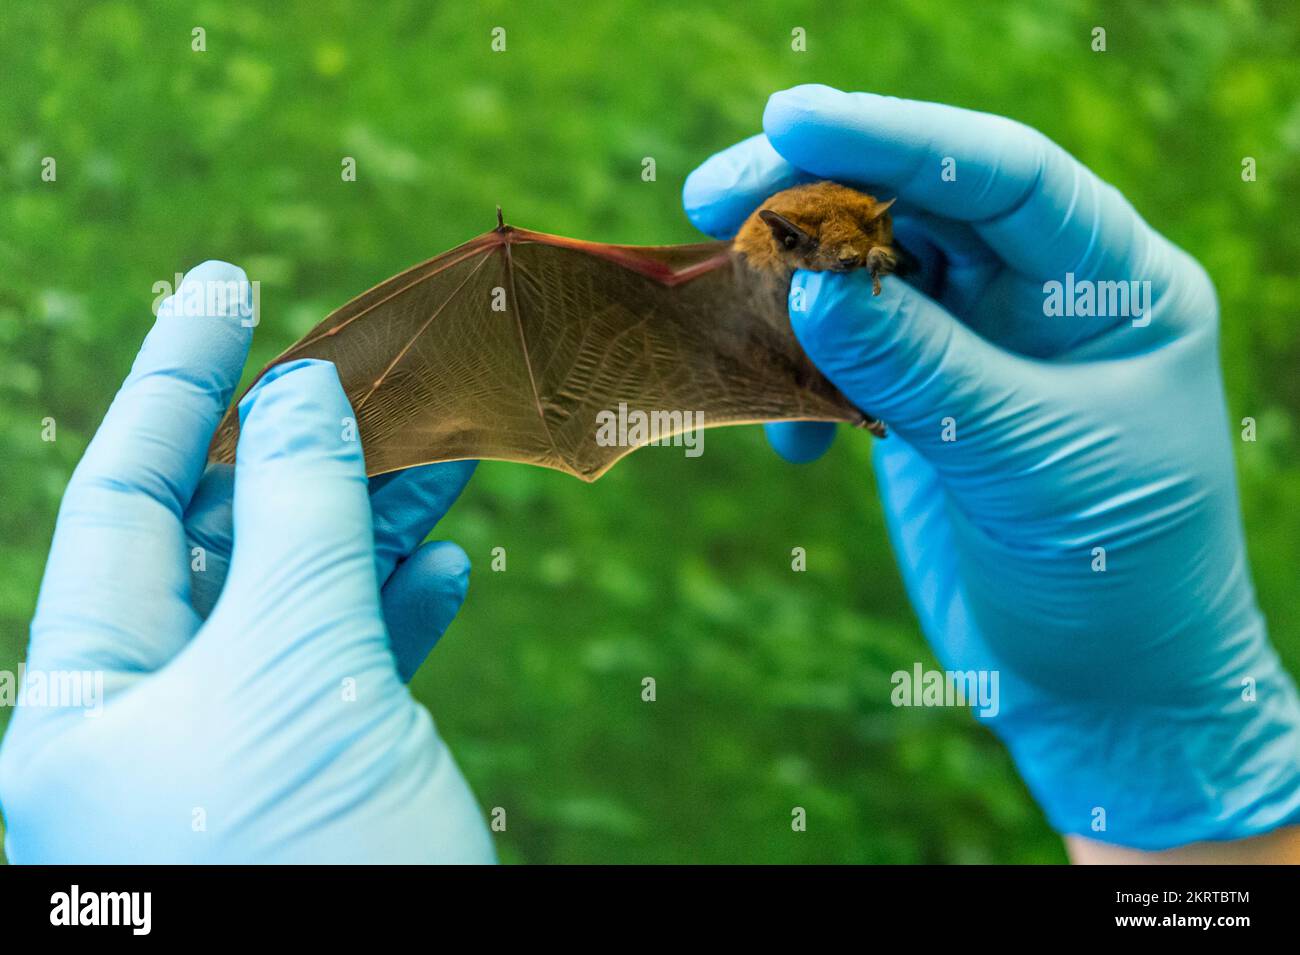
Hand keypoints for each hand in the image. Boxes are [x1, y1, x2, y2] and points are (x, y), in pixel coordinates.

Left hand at [0, 262, 493, 862]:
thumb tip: (303, 389)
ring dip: (372, 519)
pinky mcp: (320, 783)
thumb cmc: (313, 867)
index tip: (227, 284)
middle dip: (305, 451)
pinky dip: (402, 607)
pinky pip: (352, 669)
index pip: (125, 502)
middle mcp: (145, 725)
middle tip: (378, 369)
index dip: (177, 382)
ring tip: (443, 453)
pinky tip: (448, 561)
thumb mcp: (298, 671)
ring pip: (301, 599)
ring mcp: (238, 754)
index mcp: (82, 705)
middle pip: (226, 543)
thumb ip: (301, 518)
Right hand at [684, 85, 1299, 849]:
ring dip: (792, 290)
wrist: (1105, 692)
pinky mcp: (927, 406)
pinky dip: (802, 382)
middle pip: (919, 210)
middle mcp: (1046, 298)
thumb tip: (810, 281)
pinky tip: (792, 438)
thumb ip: (920, 365)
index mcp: (1114, 282)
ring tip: (722, 298)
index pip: (1003, 175)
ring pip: (869, 280)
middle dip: (814, 200)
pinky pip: (847, 359)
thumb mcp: (1025, 458)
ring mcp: (981, 351)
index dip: (897, 136)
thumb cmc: (1113, 577)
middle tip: (710, 198)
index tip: (791, 121)